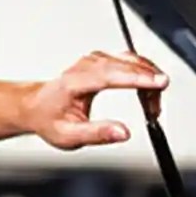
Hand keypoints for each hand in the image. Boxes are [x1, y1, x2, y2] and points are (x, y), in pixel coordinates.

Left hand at [23, 51, 167, 149]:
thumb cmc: (49, 120)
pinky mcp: (102, 60)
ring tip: (152, 107)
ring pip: (132, 61)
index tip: (159, 83)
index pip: (110, 74)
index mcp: (73, 83)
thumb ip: (97, 134)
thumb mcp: (69, 136)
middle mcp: (84, 66)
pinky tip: (148, 93)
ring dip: (148, 81)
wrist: (36, 107)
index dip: (138, 78)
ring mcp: (93, 60)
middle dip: (148, 85)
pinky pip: (130, 62)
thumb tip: (124, 132)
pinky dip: (144, 75)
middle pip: (126, 65)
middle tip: (155, 110)